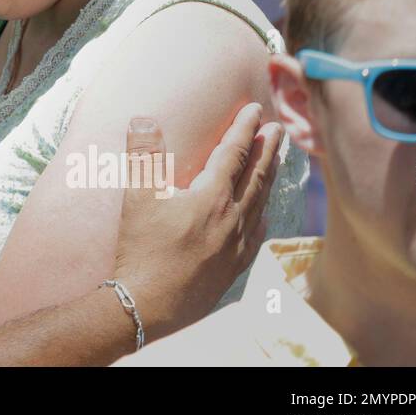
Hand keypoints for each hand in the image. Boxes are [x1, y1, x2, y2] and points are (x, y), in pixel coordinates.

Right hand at [112, 103, 281, 342]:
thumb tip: (144, 119)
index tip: (257, 109)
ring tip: (276, 161)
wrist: (147, 305)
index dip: (245, 128)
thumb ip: (143, 155)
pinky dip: (262, 217)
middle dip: (268, 149)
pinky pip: (256, 236)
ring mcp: (236, 245)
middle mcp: (232, 218)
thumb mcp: (136, 197)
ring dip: (269, 178)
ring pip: (260, 204)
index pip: (235, 153)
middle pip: (257, 176)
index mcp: (211, 197)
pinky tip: (262, 215)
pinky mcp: (233, 268)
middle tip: (279, 128)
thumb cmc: (141, 249)